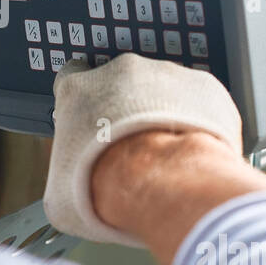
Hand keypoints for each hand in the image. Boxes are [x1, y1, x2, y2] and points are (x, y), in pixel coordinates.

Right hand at [44, 53, 265, 264]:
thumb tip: (72, 187)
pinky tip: (193, 150)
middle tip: (134, 146)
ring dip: (165, 115)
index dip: (82, 101)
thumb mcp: (62, 193)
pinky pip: (200, 100)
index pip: (72, 78)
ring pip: (164, 89)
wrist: (161, 184)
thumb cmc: (110, 186)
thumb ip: (65, 171)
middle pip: (122, 82)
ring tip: (168, 153)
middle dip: (127, 110)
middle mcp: (120, 71)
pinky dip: (200, 121)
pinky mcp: (203, 85)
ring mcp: (164, 74)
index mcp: (77, 89)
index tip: (90, 119)